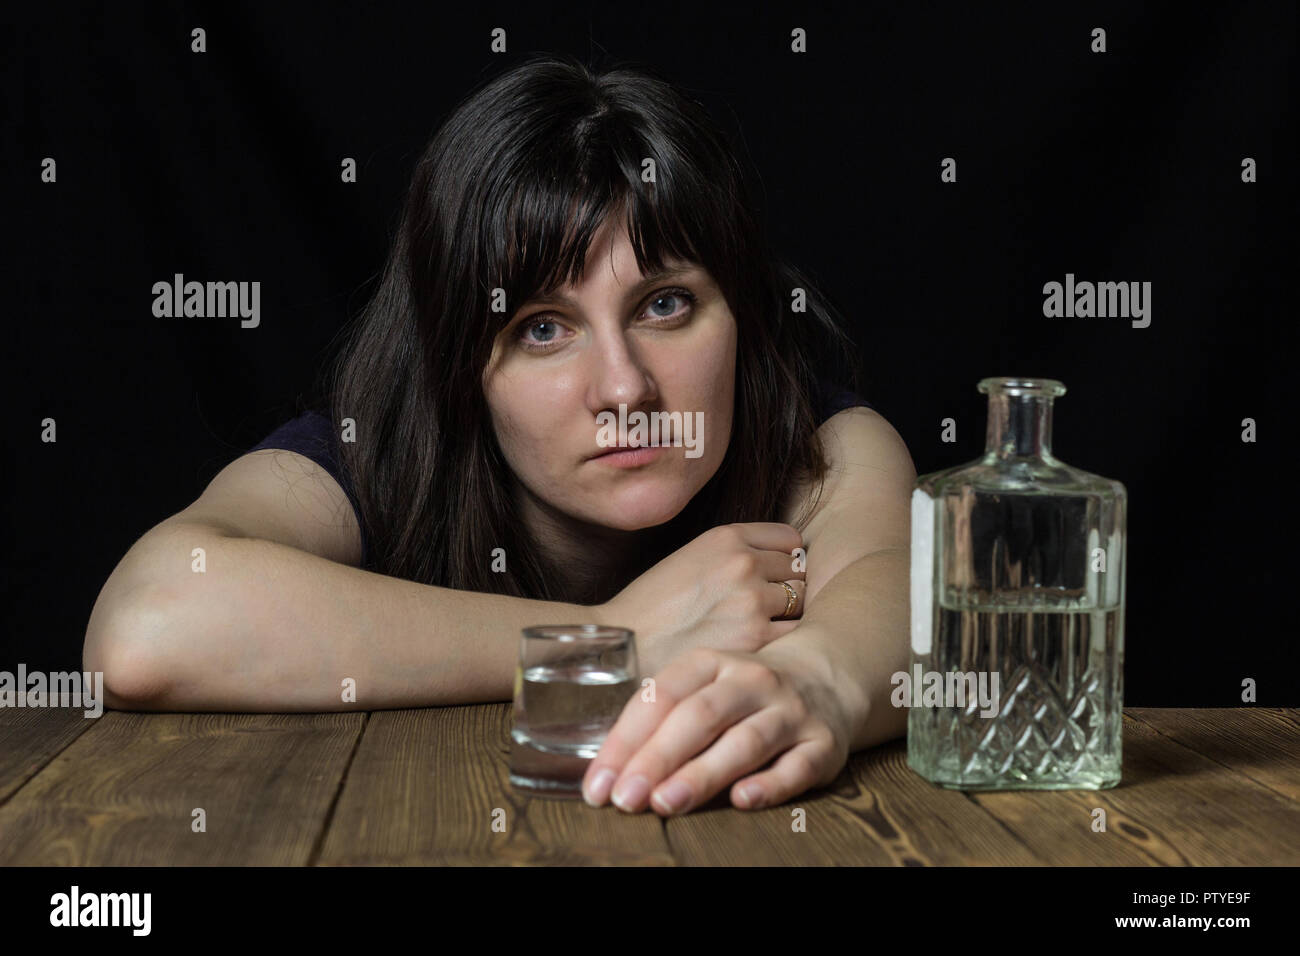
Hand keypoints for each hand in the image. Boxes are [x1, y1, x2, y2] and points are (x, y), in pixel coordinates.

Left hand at [579, 644, 854, 814]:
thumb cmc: (743, 693)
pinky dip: (770, 784)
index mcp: (712, 662)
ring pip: (745, 741)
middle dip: (658, 758)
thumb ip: (662, 721)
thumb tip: (608, 775)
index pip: (663, 696)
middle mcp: (752, 681)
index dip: (626, 740)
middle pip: (700, 716)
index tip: (598, 784)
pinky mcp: (823, 744)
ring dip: (703, 774)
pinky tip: (741, 800)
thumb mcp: (704, 685)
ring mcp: (790, 711)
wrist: (826, 676)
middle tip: (625, 798)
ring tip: (665, 803)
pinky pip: (797, 766)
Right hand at [595, 523, 807, 678]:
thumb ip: (734, 553)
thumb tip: (783, 563)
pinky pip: (796, 634)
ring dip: (788, 617)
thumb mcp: (690, 557)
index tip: (774, 578)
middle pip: (799, 571)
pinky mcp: (756, 638)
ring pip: (802, 602)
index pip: (790, 540)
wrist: (626, 644)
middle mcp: (744, 562)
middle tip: (765, 610)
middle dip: (787, 589)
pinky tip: (763, 649)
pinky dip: (786, 643)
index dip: (785, 560)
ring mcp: (753, 600)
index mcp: (726, 537)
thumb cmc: (653, 607)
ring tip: (760, 631)